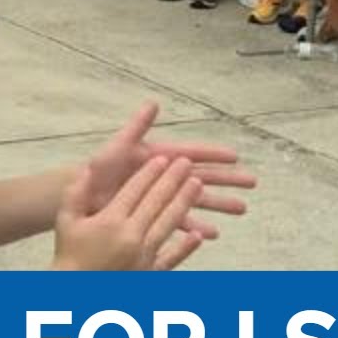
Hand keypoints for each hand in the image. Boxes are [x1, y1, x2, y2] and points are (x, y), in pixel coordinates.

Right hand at [53, 157, 204, 269]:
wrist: (74, 293)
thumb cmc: (68, 255)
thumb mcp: (65, 221)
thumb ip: (76, 194)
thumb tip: (87, 169)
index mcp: (109, 221)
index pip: (135, 190)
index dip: (150, 172)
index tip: (163, 159)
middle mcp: (131, 236)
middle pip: (156, 201)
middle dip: (172, 179)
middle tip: (186, 163)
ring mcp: (143, 256)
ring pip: (169, 223)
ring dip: (184, 202)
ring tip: (196, 185)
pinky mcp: (150, 273)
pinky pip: (172, 257)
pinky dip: (186, 247)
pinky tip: (199, 235)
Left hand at [84, 103, 255, 239]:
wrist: (84, 197)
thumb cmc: (99, 170)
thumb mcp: (118, 147)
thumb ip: (136, 127)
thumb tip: (152, 103)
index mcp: (159, 157)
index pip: (192, 153)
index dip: (213, 154)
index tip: (236, 155)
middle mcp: (164, 176)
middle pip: (203, 176)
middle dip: (228, 180)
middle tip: (252, 183)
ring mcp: (162, 196)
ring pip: (197, 200)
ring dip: (219, 204)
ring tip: (242, 209)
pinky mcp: (156, 215)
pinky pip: (181, 222)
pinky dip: (196, 227)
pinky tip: (212, 233)